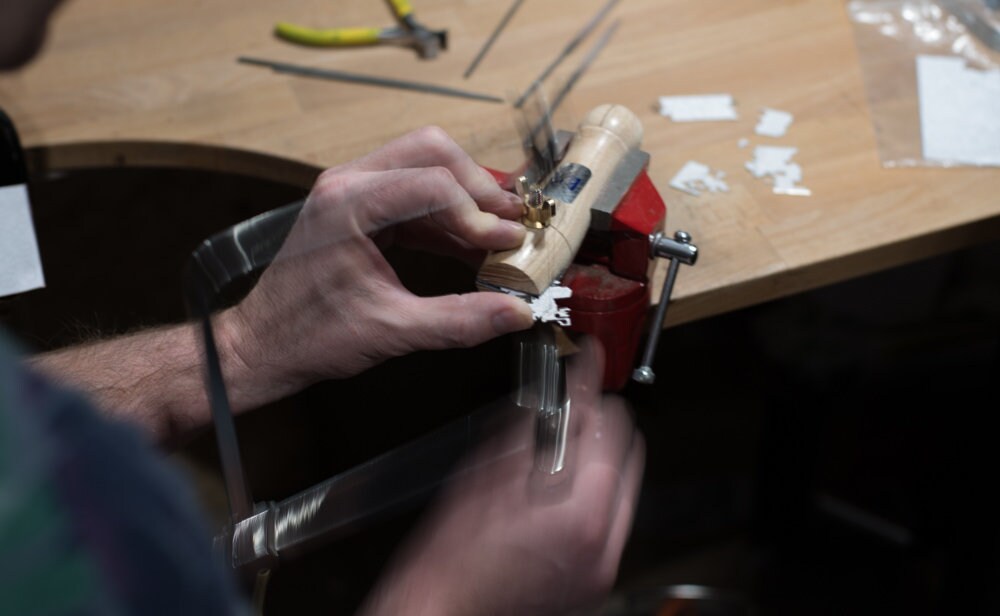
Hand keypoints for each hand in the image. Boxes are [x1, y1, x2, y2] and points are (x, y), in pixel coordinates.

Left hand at [219, 127, 534, 407]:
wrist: (263, 344)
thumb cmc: (308, 336)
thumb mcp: (391, 332)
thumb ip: (459, 321)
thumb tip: (516, 312)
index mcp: (348, 203)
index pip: (432, 183)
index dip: (478, 214)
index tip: (506, 245)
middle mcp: (348, 183)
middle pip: (432, 152)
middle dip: (478, 187)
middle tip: (510, 225)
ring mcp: (352, 190)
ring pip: (426, 164)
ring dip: (467, 197)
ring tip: (500, 234)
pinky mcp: (360, 207)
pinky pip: (416, 192)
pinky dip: (449, 215)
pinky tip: (474, 246)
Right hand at [359, 337, 645, 615]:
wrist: (442, 611)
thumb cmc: (450, 558)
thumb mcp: (486, 474)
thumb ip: (531, 425)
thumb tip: (557, 388)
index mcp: (580, 514)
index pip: (609, 425)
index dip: (594, 381)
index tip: (592, 358)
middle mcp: (603, 543)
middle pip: (630, 450)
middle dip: (602, 419)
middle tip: (572, 402)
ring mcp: (603, 563)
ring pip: (625, 481)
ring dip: (599, 455)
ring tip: (560, 445)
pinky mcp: (596, 576)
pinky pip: (613, 516)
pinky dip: (592, 491)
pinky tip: (557, 486)